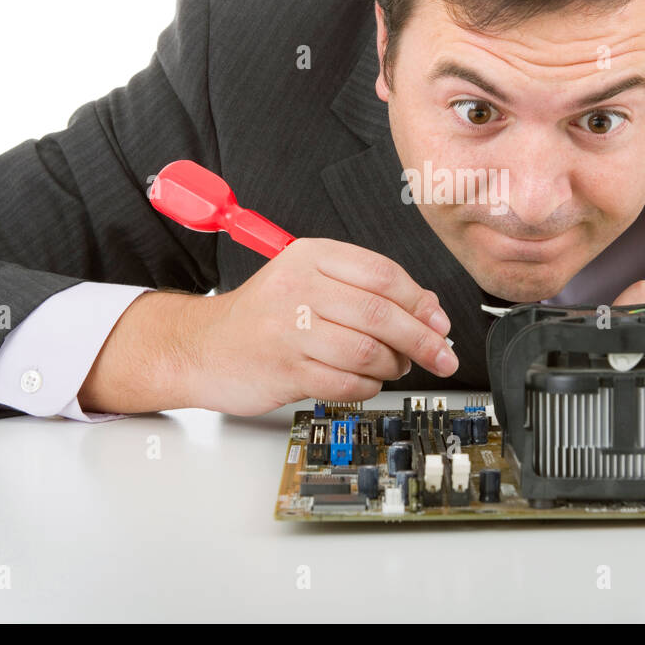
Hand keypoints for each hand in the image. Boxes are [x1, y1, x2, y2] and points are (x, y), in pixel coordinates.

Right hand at [185, 238, 456, 414]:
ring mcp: (289, 330)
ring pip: (368, 351)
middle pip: (381, 314)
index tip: (439, 323)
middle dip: (422, 340)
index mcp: (310, 257)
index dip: (420, 302)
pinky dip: (367, 387)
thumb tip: (429, 308)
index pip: (383, 274)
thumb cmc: (264, 316)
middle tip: (442, 356)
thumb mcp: (311, 283)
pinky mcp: (284, 370)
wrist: (202, 346)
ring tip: (394, 367)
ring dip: (393, 366)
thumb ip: (367, 290)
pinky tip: (365, 381)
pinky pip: (346, 383)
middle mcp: (299, 289)